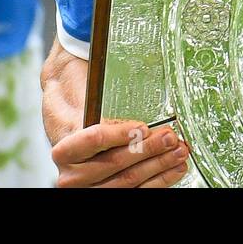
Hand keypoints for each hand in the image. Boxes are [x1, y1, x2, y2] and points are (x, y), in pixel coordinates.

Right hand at [41, 41, 189, 187]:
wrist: (67, 117)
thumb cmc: (75, 98)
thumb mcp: (77, 88)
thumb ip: (90, 84)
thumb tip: (102, 51)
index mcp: (63, 146)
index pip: (92, 139)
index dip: (120, 133)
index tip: (142, 125)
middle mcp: (72, 174)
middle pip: (115, 164)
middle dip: (147, 149)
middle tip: (171, 135)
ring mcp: (89, 187)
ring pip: (127, 182)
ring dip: (158, 166)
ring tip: (179, 149)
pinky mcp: (107, 192)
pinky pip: (136, 192)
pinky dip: (159, 180)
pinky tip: (175, 167)